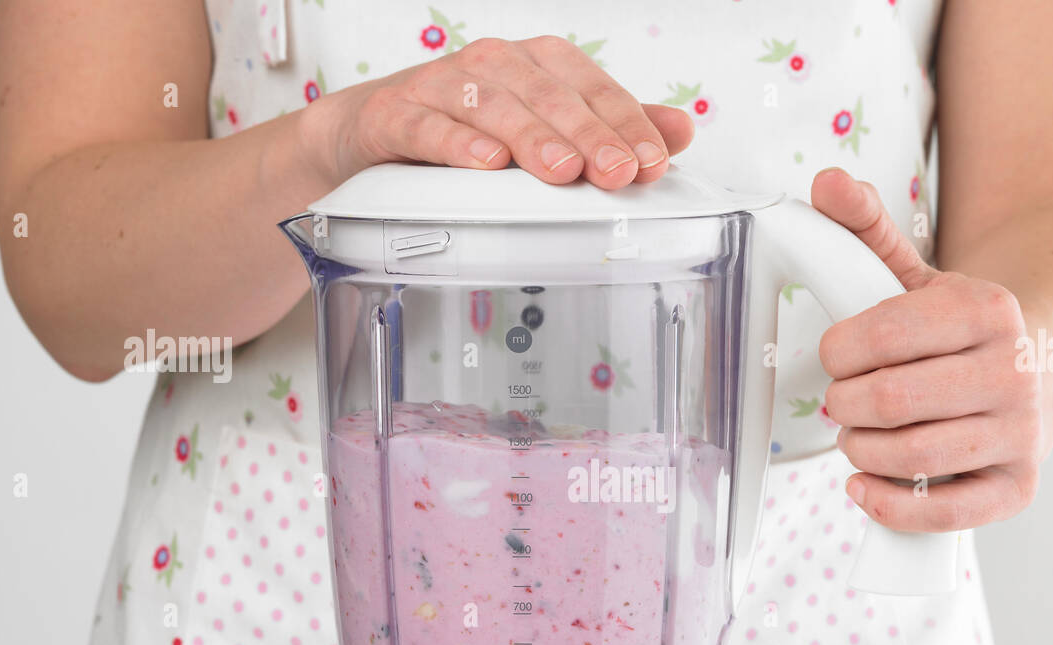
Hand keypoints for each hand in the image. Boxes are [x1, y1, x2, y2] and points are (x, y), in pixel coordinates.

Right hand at [302, 35, 694, 189]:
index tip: (653, 163)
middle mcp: (496, 65)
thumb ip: (610, 129)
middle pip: (550, 96)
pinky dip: (458, 143)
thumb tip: (680, 131)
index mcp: (539, 65)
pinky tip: (485, 163)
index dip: (627, 125)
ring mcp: (444, 86)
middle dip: (589, 136)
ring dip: (532, 138)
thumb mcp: (544, 128)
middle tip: (618, 173)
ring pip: (494, 106)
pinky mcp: (397, 113)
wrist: (372, 129)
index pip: (594, 89)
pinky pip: (429, 126)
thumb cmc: (468, 127)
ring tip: (561, 171)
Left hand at [814, 169, 1046, 532]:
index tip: (836, 356)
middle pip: (887, 400)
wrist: (1052, 368)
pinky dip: (888, 504)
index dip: (837, 352)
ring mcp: (1022, 433)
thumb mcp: (920, 276)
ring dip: (859, 451)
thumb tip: (823, 183)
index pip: (881, 335)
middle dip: (842, 405)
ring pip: (908, 456)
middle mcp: (1014, 371)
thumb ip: (867, 230)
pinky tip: (866, 484)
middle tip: (841, 401)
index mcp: (988, 310)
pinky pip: (943, 513)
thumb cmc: (965, 333)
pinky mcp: (1019, 486)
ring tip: (857, 437)